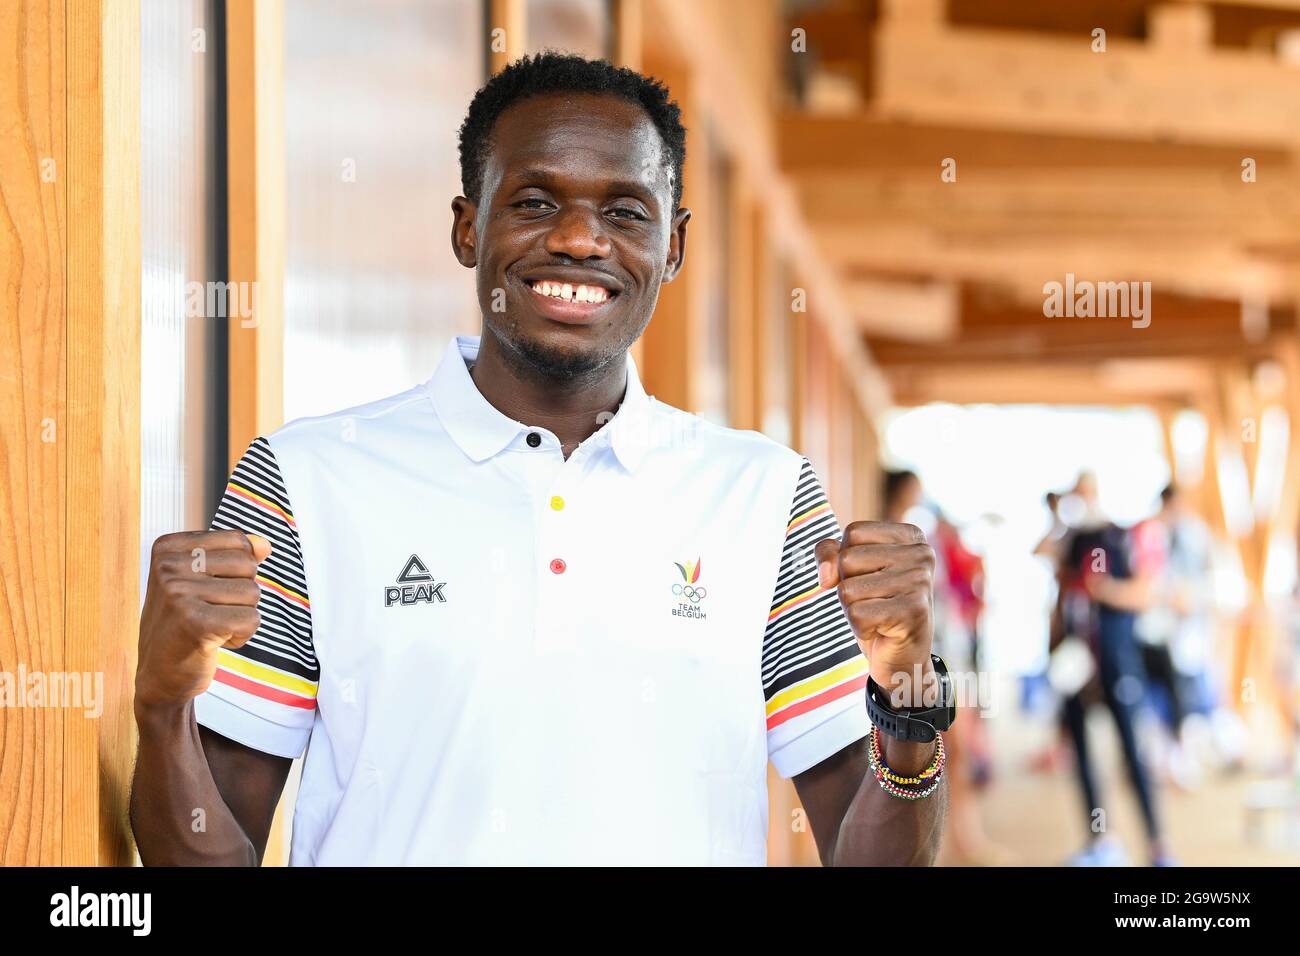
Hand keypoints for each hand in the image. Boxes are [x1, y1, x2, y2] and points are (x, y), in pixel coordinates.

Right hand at [136, 530, 270, 713]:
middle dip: (242, 594)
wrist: (160, 676)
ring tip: (211, 628)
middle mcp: (168, 566)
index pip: (237, 541)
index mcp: (168, 548)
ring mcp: (178, 594)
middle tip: (211, 612)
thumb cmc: (185, 624)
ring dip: (241, 616)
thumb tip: (265, 544)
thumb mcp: (205, 582)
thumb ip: (236, 556)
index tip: (207, 591)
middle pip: (248, 565)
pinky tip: (215, 642)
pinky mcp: (196, 622)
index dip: (237, 571)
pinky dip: (242, 635)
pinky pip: (251, 619)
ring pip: (252, 593)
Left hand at [815, 522, 935, 707]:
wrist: (903, 657)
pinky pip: (856, 614)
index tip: (868, 578)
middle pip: (848, 558)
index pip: (854, 532)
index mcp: (910, 536)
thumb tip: (826, 575)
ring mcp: (920, 581)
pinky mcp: (912, 611)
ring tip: (877, 616)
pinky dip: (860, 628)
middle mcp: (922, 554)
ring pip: (848, 588)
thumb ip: (829, 553)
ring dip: (853, 609)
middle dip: (848, 585)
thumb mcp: (850, 571)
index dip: (846, 559)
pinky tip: (881, 630)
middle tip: (873, 601)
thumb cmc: (876, 607)